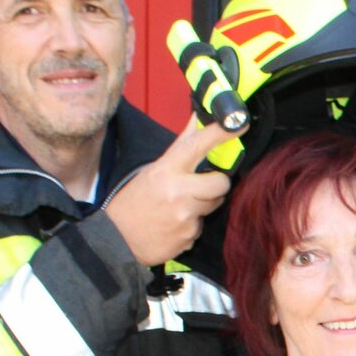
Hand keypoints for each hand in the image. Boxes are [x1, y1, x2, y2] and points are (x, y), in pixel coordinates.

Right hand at [104, 120, 236, 265]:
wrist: (116, 237)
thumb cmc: (136, 198)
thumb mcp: (155, 168)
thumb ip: (182, 146)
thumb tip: (200, 117)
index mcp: (167, 170)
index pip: (198, 145)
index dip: (221, 133)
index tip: (239, 122)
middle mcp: (178, 192)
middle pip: (221, 183)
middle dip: (217, 183)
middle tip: (202, 185)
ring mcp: (184, 217)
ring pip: (213, 205)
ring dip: (203, 205)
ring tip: (181, 206)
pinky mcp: (187, 238)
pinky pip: (201, 227)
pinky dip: (192, 226)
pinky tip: (174, 224)